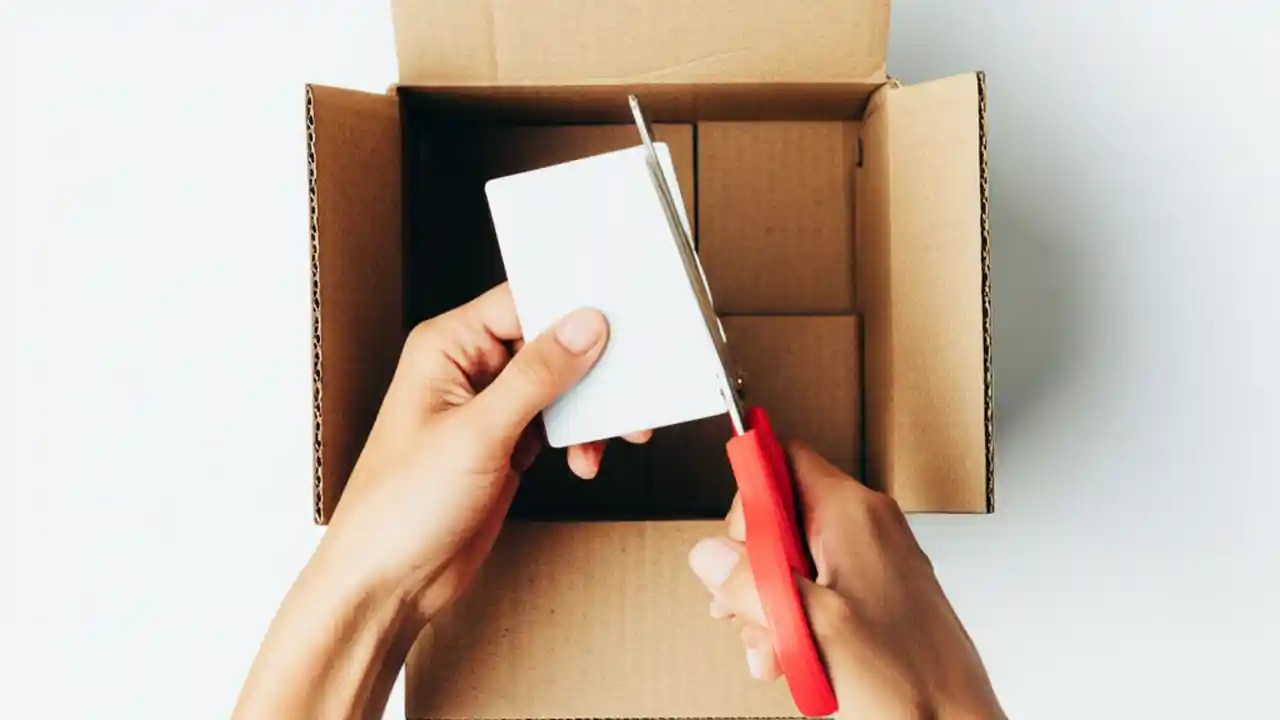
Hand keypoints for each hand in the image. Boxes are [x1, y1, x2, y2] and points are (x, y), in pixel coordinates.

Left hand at [323, 283, 647, 619]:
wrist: (389, 582)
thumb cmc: (402, 505)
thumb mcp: (479, 433)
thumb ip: (536, 376)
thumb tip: (584, 325)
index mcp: (447, 347)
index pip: (521, 304)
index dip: (571, 309)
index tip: (621, 322)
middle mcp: (469, 370)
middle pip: (548, 343)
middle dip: (593, 366)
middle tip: (634, 385)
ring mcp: (489, 409)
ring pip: (560, 386)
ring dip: (591, 410)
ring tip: (618, 434)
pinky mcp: (506, 445)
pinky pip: (558, 424)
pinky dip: (580, 439)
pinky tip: (585, 462)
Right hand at [688, 444, 1003, 718]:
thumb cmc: (910, 681)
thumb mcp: (812, 628)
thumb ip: (754, 584)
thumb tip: (709, 554)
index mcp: (852, 514)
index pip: (784, 459)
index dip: (749, 496)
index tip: (734, 543)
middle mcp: (864, 526)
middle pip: (780, 518)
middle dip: (752, 569)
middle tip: (743, 613)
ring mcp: (871, 561)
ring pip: (794, 561)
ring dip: (770, 606)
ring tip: (772, 652)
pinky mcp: (875, 594)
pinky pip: (817, 590)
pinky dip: (796, 622)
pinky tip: (793, 659)